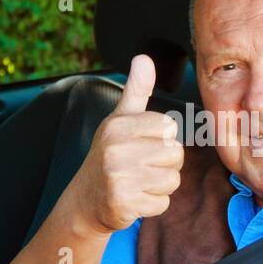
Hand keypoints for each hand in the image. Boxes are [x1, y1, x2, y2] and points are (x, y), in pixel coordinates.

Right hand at [73, 54, 184, 234]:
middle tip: (142, 167)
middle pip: (176, 154)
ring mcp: (118, 176)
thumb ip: (136, 90)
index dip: (162, 138)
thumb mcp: (119, 120)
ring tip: (138, 182)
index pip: (169, 127)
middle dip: (165, 164)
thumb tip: (144, 58)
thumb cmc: (110, 155)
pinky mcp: (123, 202)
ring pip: (172, 180)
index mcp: (119, 125)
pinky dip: (153, 205)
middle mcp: (116, 148)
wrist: (86, 200)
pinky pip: (162, 203)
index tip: (142, 145)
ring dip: (160, 186)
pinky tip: (135, 198)